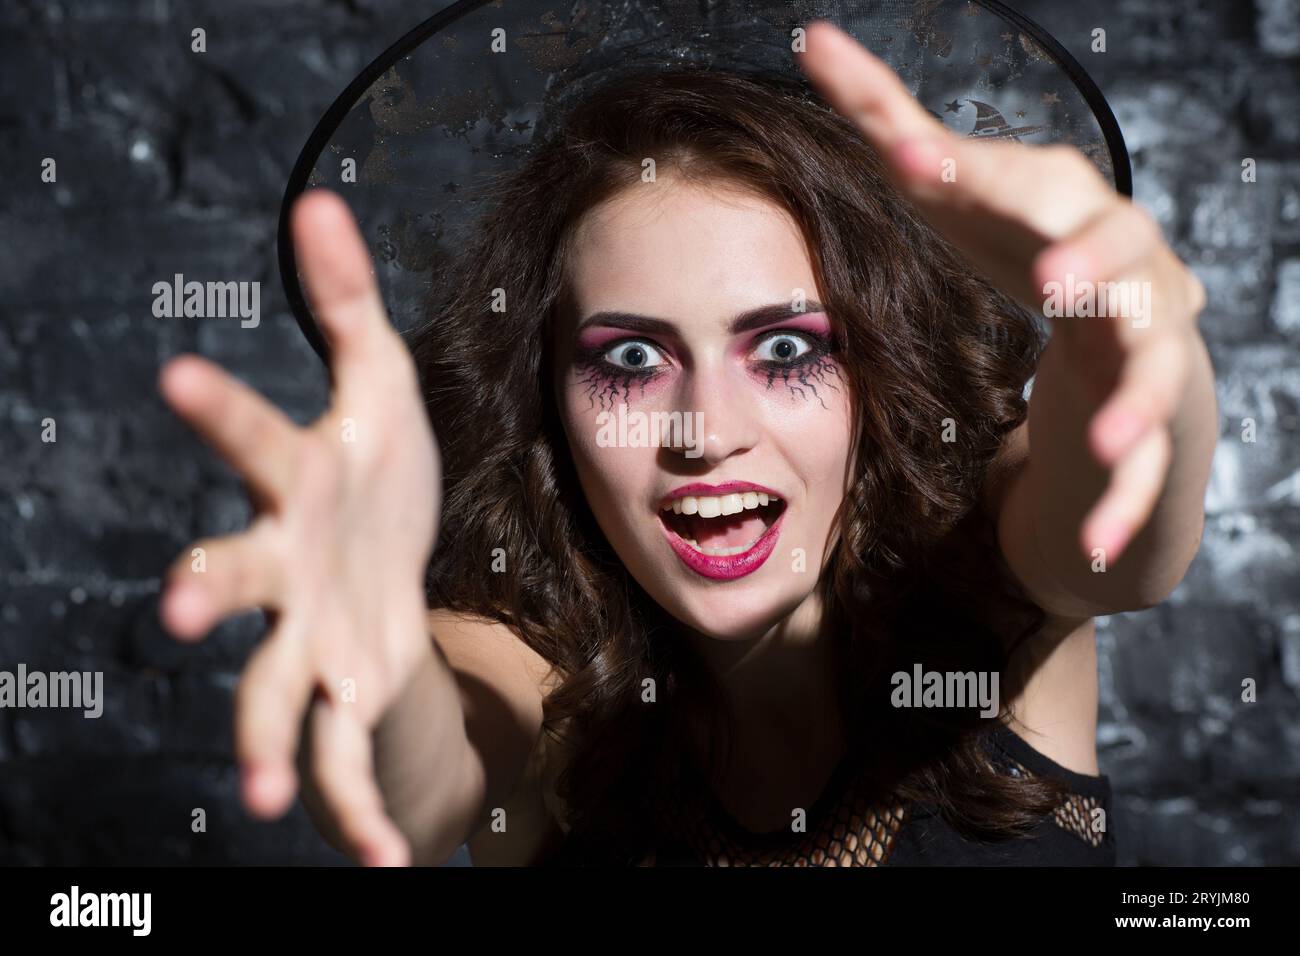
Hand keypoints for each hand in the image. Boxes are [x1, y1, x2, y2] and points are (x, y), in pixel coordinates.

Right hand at [158, 190, 440, 865]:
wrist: (391, 562)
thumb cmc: (375, 470)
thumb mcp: (377, 379)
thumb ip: (345, 300)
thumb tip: (320, 197)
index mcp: (300, 481)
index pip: (256, 443)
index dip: (219, 412)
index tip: (179, 373)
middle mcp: (288, 566)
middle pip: (237, 577)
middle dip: (210, 588)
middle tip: (183, 606)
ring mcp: (310, 637)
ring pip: (270, 687)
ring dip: (264, 733)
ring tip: (259, 788)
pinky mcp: (346, 692)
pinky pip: (345, 756)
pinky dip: (360, 812)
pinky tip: (388, 861)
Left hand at [796, 21, 1206, 559]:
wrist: (1109, 343)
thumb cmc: (1022, 249)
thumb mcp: (957, 193)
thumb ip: (887, 119)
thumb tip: (814, 39)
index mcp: (1065, 206)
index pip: (1025, 182)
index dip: (976, 173)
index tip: (907, 160)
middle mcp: (1123, 267)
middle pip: (1122, 255)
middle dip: (1093, 263)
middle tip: (1053, 279)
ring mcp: (1145, 348)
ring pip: (1154, 369)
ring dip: (1133, 401)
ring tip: (1105, 436)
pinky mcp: (1147, 428)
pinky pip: (1145, 469)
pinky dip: (1122, 505)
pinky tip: (1089, 546)